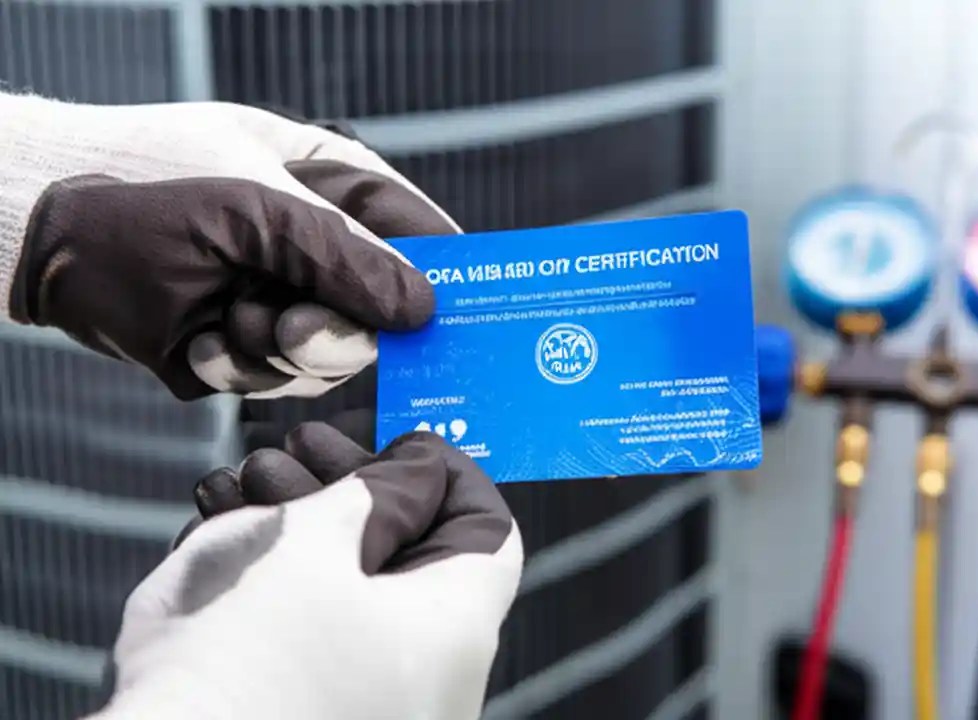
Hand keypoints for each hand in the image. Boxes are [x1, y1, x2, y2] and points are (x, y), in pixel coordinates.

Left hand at [0, 93, 452, 399]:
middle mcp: (315, 248)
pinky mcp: (246, 346)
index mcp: (330, 186)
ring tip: (224, 323)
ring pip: (333, 356)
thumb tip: (424, 309)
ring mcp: (282, 298)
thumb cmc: (145, 189)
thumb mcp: (255, 210)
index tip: (462, 315)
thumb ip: (345, 256)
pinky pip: (278, 379)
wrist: (44, 240)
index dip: (445, 271)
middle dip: (337, 329)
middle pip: (382, 312)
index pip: (415, 228)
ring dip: (276, 351)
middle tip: (292, 328)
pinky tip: (197, 341)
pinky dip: (236, 367)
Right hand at [91, 423, 521, 719]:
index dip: (448, 476)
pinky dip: (284, 591)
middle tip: (294, 449)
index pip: (489, 534)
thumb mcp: (307, 545)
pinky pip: (320, 647)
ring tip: (241, 485)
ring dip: (304, 533)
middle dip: (353, 493)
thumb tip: (419, 473)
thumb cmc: (236, 662)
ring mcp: (377, 715)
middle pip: (415, 561)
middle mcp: (434, 686)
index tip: (399, 442)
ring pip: (355, 599)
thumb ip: (375, 493)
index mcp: (456, 634)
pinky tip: (223, 542)